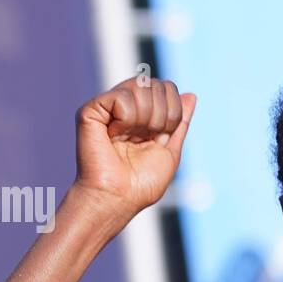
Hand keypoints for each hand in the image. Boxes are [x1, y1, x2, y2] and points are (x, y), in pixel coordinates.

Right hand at [73, 76, 195, 221]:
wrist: (119, 197)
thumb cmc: (142, 182)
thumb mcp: (171, 149)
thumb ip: (181, 122)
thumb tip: (191, 95)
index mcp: (142, 113)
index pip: (167, 88)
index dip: (173, 112)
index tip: (161, 137)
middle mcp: (124, 105)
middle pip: (156, 84)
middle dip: (162, 117)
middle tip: (144, 139)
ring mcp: (107, 106)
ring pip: (140, 86)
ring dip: (145, 119)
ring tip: (129, 138)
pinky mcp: (91, 110)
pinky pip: (122, 97)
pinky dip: (126, 120)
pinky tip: (114, 135)